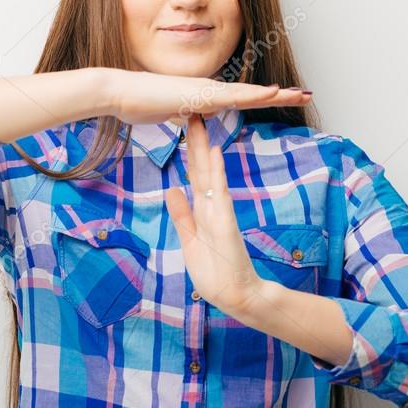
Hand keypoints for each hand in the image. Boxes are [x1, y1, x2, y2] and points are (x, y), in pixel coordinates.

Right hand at [102, 68, 311, 125]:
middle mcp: (209, 90)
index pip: (240, 99)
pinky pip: (233, 95)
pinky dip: (255, 94)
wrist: (119, 92)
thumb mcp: (168, 113)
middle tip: (306, 94)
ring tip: (300, 93)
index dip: (263, 99)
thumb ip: (183, 114)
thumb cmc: (137, 102)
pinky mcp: (199, 94)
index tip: (285, 98)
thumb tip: (194, 119)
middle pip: (252, 94)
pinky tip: (274, 92)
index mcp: (203, 97)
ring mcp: (205, 91)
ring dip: (276, 94)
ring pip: (248, 92)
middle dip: (280, 95)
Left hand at [164, 112, 264, 317]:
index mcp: (202, 210)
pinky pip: (220, 195)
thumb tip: (172, 188)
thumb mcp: (189, 239)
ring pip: (209, 174)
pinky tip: (214, 154)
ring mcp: (220, 213)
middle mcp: (212, 207)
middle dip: (196, 140)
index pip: (194, 174)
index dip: (189, 151)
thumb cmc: (215, 272)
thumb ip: (182, 215)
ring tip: (201, 122)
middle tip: (192, 110)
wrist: (236, 296)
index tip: (184, 127)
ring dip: (204, 148)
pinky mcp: (226, 224)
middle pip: (201, 167)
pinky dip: (216, 174)